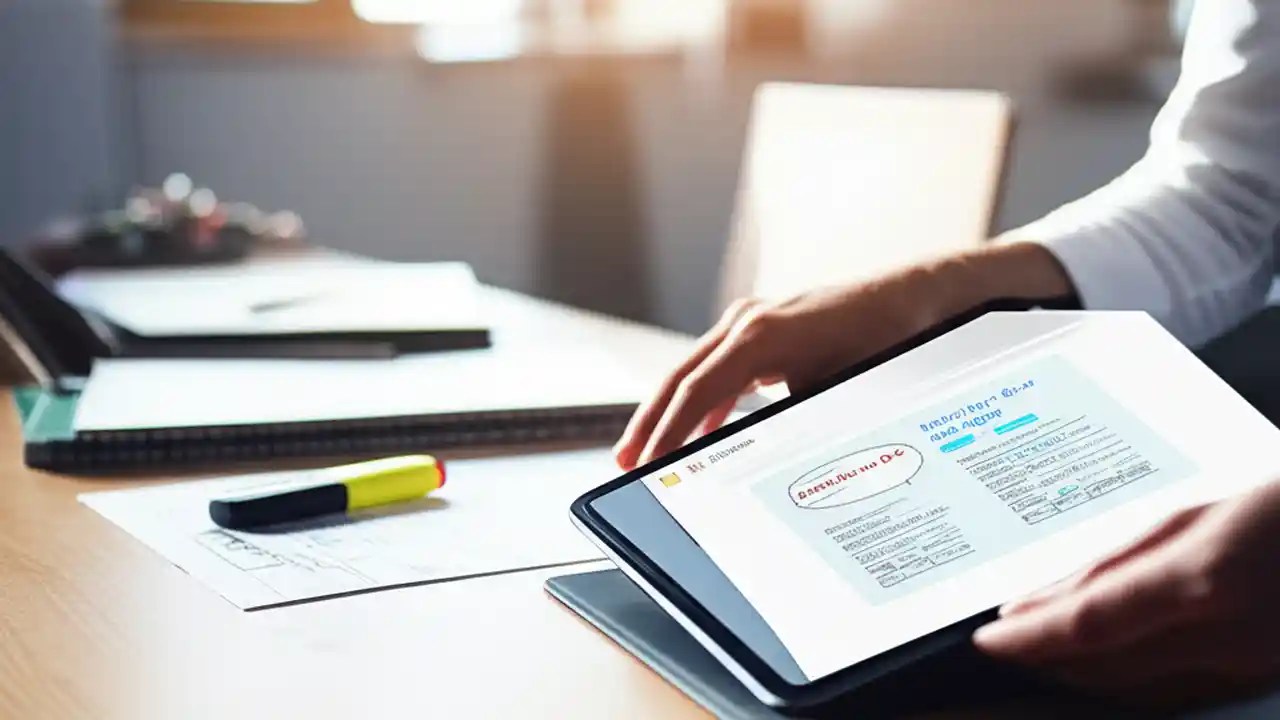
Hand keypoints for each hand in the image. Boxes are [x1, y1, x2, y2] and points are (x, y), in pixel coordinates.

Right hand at [613, 270, 938, 470]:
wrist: (915, 297)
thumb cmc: (883, 338)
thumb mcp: (835, 389)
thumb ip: (789, 420)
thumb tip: (751, 462)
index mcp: (758, 336)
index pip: (695, 391)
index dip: (667, 432)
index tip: (647, 464)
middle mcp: (747, 323)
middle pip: (681, 378)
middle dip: (651, 423)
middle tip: (624, 462)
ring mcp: (754, 323)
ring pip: (697, 373)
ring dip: (672, 413)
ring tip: (646, 452)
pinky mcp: (766, 332)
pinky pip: (722, 370)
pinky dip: (705, 402)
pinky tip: (699, 433)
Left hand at [974, 479, 1279, 708]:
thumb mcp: (1194, 515)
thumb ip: (1113, 561)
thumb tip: (1042, 595)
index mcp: (1202, 582)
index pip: (1085, 626)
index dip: (1027, 639)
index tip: (986, 639)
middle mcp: (1227, 637)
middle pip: (1103, 669)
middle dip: (1043, 660)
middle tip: (1004, 640)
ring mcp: (1249, 666)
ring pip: (1136, 691)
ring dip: (1077, 676)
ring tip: (1036, 651)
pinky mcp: (1259, 677)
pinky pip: (1176, 694)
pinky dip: (1125, 682)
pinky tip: (1100, 664)